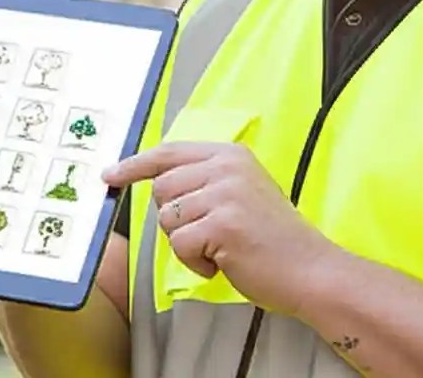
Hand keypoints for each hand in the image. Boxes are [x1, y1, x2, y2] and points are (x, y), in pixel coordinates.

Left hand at [102, 141, 336, 316]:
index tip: (111, 174)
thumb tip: (160, 185)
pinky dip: (196, 263)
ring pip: (168, 219)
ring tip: (221, 248)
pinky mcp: (222, 224)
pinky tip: (223, 263)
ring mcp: (225, 194)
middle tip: (207, 234)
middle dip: (174, 219)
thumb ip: (206, 182)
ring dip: (187, 244)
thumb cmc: (274, 240)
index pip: (170, 153)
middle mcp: (227, 168)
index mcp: (231, 156)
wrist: (310, 270)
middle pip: (162, 189)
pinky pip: (180, 245)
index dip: (136, 164)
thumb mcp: (243, 193)